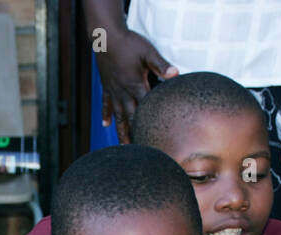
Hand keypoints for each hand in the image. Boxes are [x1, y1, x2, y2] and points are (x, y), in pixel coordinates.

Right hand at [96, 26, 176, 142]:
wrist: (105, 36)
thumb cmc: (129, 43)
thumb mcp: (148, 52)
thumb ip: (161, 65)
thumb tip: (176, 74)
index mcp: (136, 86)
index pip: (146, 109)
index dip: (151, 124)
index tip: (156, 138)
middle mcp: (124, 92)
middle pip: (131, 118)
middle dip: (135, 135)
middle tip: (140, 152)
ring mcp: (114, 91)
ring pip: (118, 116)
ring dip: (121, 131)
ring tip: (123, 147)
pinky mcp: (107, 86)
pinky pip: (106, 104)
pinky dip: (106, 115)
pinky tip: (105, 125)